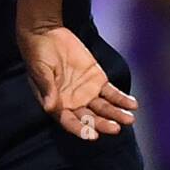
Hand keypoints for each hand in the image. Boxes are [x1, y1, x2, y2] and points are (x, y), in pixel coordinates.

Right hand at [18, 25, 138, 139]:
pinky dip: (121, 99)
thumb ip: (47, 88)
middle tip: (115, 128)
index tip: (92, 135)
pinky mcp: (97, 80)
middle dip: (103, 124)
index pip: (70, 122)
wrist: (46, 34)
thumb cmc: (37, 55)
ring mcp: (87, 92)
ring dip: (116, 114)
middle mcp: (74, 103)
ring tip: (129, 119)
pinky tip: (132, 105)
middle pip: (91, 118)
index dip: (81, 130)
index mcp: (58, 105)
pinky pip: (112, 92)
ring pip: (104, 108)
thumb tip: (50, 107)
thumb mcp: (39, 71)